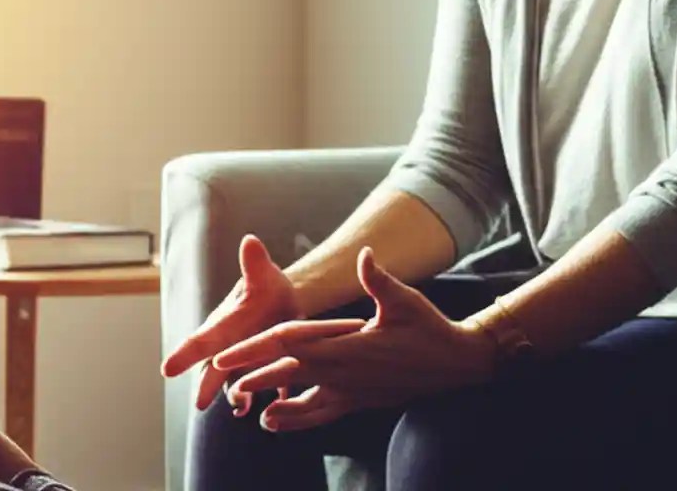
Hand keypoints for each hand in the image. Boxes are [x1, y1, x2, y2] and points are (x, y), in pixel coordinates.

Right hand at [161, 235, 303, 410]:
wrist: (284, 300)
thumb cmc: (266, 286)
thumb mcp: (263, 274)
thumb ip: (255, 263)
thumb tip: (250, 241)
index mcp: (223, 325)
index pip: (199, 340)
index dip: (183, 355)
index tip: (168, 369)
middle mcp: (228, 347)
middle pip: (212, 368)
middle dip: (207, 385)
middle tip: (200, 403)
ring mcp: (245, 361)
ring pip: (235, 381)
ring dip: (237, 392)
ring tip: (242, 406)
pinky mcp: (264, 369)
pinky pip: (263, 385)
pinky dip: (269, 393)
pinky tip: (278, 402)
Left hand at [213, 248, 496, 431]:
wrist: (456, 364)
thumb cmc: (429, 327)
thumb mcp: (405, 300)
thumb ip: (379, 279)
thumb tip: (364, 255)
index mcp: (347, 347)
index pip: (291, 346)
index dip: (256, 349)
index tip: (228, 353)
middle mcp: (344, 374)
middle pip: (287, 374)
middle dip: (253, 375)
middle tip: (220, 379)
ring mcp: (351, 392)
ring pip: (301, 401)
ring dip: (272, 400)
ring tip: (243, 405)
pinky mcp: (358, 402)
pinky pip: (321, 415)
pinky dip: (296, 420)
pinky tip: (272, 421)